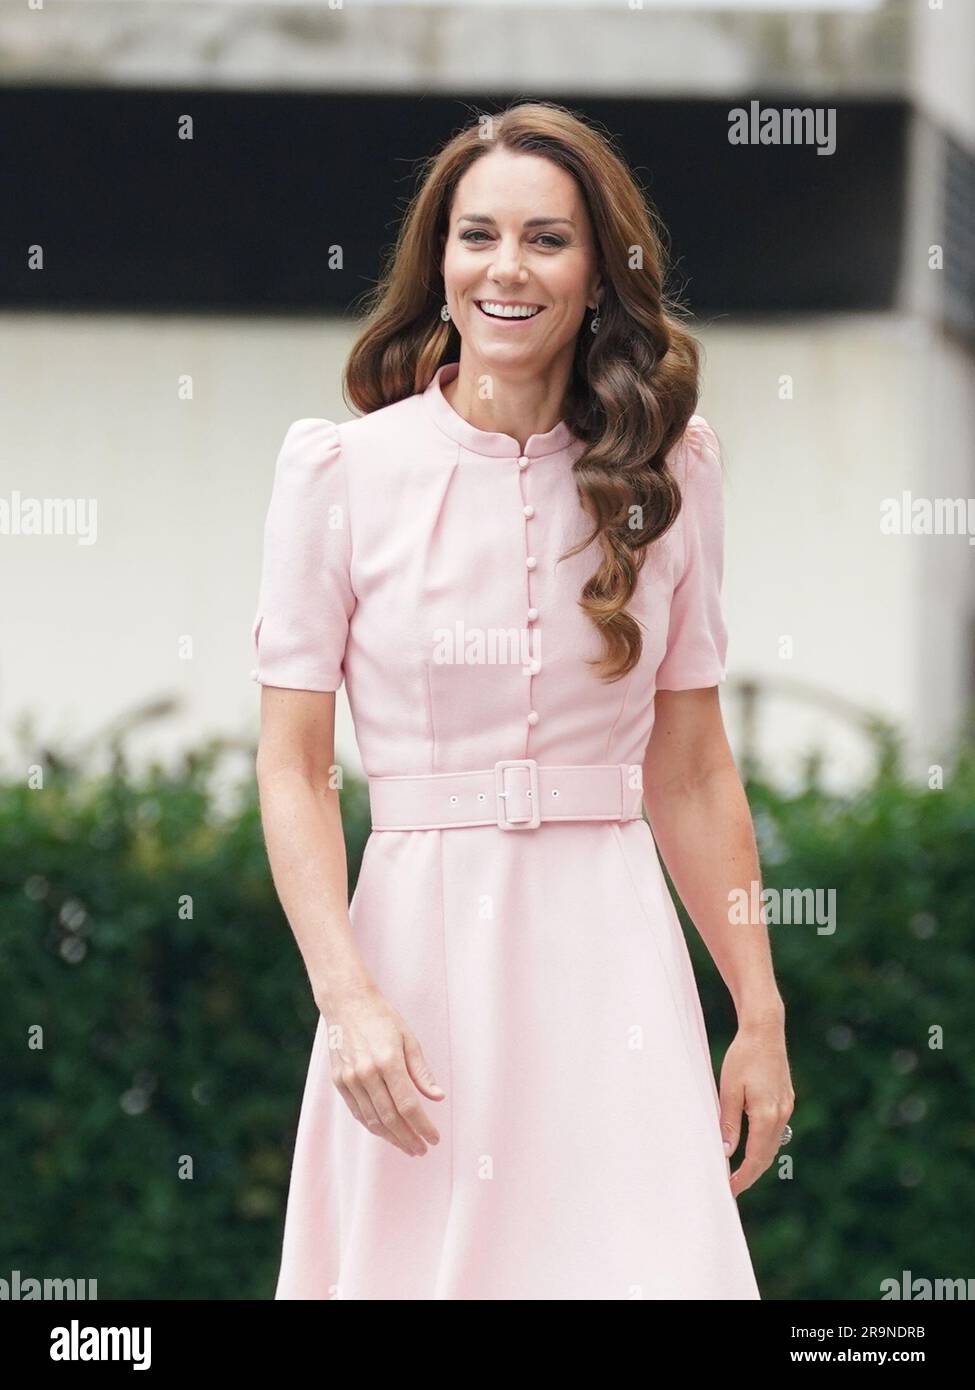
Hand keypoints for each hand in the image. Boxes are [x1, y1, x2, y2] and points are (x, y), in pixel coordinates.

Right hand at [320, 982, 444, 1156]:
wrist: (346, 1002)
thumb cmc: (382, 1018)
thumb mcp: (409, 1038)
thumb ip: (421, 1071)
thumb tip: (438, 1098)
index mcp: (388, 1061)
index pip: (408, 1105)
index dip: (423, 1126)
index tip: (434, 1139)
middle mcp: (366, 1073)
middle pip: (390, 1118)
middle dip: (408, 1138)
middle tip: (422, 1150)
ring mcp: (350, 1079)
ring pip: (372, 1120)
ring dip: (391, 1138)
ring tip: (407, 1146)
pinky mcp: (339, 1081)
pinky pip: (358, 1112)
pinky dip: (373, 1126)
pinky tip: (386, 1132)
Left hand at [718, 1016, 794, 1197]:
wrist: (765, 1031)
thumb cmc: (743, 1057)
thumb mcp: (729, 1090)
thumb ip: (729, 1123)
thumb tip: (726, 1153)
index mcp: (766, 1115)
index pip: (755, 1158)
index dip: (743, 1177)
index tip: (729, 1190)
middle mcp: (782, 1115)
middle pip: (767, 1156)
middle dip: (750, 1174)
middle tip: (732, 1187)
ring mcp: (787, 1107)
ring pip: (773, 1144)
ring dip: (758, 1160)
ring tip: (738, 1171)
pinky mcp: (787, 1099)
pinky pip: (776, 1130)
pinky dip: (764, 1144)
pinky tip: (752, 1146)